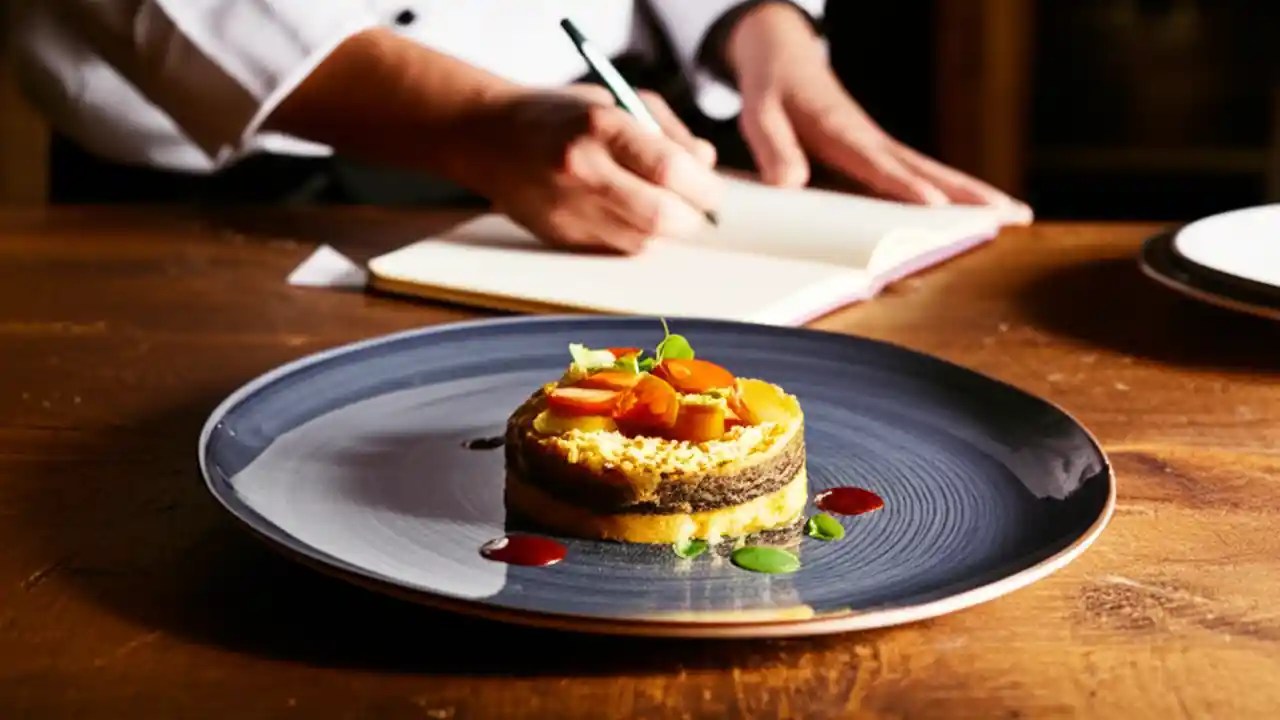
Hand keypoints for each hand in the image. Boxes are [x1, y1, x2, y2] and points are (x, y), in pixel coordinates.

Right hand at [453, 84, 722, 252]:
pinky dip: (634, 238)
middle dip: (690, 219)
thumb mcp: (619, 102)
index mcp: (600, 126)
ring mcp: (567, 208)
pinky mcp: (559, 236)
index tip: (712, 191)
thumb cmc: (565, 115)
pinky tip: (628, 217)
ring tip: (659, 208)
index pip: (670, 170)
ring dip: (663, 232)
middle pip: (659, 217)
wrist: (490, 136)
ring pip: (641, 242)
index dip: (704, 188)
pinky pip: (615, 250)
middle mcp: (582, 170)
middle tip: (696, 210)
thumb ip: (669, 132)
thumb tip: (707, 166)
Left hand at [725, 4, 1029, 219]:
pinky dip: (954, 194)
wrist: (786, 60)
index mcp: (841, 132)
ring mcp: (882, 147)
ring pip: (934, 173)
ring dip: (974, 195)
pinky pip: (922, 176)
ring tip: (1015, 216)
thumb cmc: (772, 89)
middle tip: (1008, 214)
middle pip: (927, 170)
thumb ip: (773, 148)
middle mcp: (872, 140)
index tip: (933, 206)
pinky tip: (979, 213)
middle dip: (968, 193)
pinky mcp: (882, 154)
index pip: (877, 164)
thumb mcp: (759, 113)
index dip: (905, 186)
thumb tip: (789, 187)